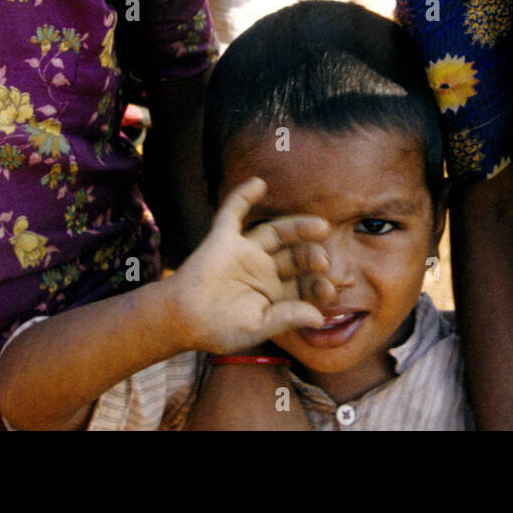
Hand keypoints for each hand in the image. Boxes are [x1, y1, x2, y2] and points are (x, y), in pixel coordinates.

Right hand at [168, 177, 332, 353]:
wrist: (182, 319)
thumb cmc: (218, 329)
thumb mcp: (257, 327)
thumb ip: (286, 317)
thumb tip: (319, 317)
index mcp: (273, 292)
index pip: (302, 283)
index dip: (317, 285)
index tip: (330, 291)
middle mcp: (263, 268)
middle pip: (295, 254)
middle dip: (310, 256)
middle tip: (323, 260)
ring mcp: (245, 250)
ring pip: (276, 231)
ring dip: (297, 226)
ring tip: (320, 226)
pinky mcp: (224, 238)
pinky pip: (234, 212)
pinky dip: (244, 196)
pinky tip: (259, 183)